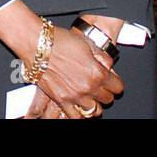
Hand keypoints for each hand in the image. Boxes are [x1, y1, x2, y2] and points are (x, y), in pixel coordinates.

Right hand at [0, 0, 120, 117]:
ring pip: (94, 111)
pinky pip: (75, 116)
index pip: (117, 87)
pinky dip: (79, 113)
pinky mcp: (61, 100)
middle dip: (105, 92)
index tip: (111, 81)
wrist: (38, 44)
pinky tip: (78, 105)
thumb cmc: (60, 41)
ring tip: (89, 97)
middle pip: (107, 99)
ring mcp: (74, 96)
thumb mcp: (87, 43)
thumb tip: (108, 65)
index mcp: (98, 73)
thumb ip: (102, 57)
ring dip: (94, 104)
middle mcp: (88, 87)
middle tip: (99, 86)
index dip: (115, 83)